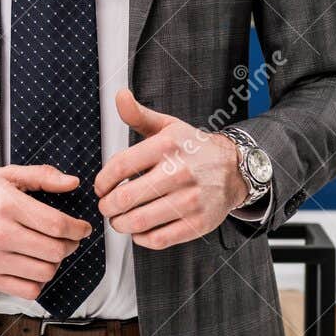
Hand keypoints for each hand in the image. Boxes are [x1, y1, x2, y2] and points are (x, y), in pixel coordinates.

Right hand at [0, 165, 91, 299]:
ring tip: (50, 251)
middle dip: (70, 245)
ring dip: (56, 263)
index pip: (57, 225)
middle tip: (69, 239)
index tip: (83, 229)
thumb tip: (73, 183)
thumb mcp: (8, 175)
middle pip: (55, 251)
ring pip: (45, 272)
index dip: (78, 229)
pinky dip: (39, 280)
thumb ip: (43, 176)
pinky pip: (28, 290)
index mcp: (6, 205)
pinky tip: (34, 265)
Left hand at [93, 89, 244, 250]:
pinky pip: (158, 239)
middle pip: (125, 198)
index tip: (100, 187)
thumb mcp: (168, 126)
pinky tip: (139, 230)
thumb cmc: (194, 149)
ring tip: (119, 219)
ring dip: (120, 224)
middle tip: (106, 206)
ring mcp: (190, 200)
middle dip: (107, 206)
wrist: (234, 169)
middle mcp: (179, 172)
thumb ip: (139, 114)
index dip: (102, 181)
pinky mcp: (197, 223)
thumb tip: (119, 96)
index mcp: (167, 146)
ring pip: (139, 222)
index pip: (120, 166)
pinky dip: (141, 238)